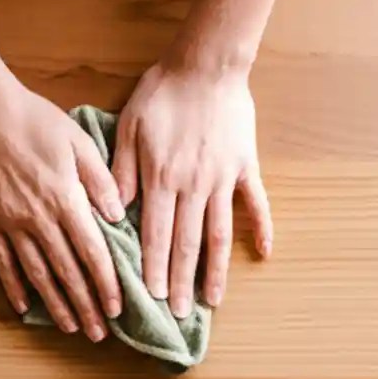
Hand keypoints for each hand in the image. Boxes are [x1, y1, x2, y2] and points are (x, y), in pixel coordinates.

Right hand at [0, 83, 126, 340]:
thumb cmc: (36, 120)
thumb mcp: (79, 141)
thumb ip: (101, 180)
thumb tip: (117, 216)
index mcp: (66, 198)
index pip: (92, 252)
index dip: (105, 283)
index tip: (117, 307)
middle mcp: (39, 218)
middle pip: (67, 271)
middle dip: (85, 304)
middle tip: (99, 332)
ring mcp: (10, 222)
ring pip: (37, 273)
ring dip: (55, 304)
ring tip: (70, 328)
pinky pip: (2, 262)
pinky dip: (13, 287)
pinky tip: (24, 308)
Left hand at [111, 61, 272, 317]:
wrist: (207, 64)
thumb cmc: (162, 93)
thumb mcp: (128, 127)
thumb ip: (120, 171)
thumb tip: (113, 212)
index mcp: (161, 178)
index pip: (155, 234)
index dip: (154, 269)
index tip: (152, 298)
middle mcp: (194, 185)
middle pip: (186, 243)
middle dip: (181, 282)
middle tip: (179, 314)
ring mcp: (223, 179)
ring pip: (219, 234)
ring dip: (216, 270)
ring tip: (214, 301)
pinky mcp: (246, 166)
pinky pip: (256, 203)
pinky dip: (262, 228)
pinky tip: (264, 253)